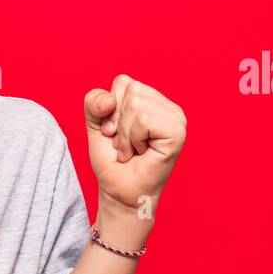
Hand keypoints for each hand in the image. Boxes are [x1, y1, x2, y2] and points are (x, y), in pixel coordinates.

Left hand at [84, 74, 186, 219]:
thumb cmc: (112, 162)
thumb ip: (94, 102)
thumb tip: (109, 99)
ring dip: (125, 134)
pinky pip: (144, 119)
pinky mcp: (178, 132)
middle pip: (130, 90)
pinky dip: (134, 139)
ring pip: (137, 104)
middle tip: (124, 144)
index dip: (109, 109)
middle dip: (118, 121)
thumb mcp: (95, 126)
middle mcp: (167, 106)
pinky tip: (140, 152)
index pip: (123, 82)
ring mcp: (176, 118)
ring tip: (131, 150)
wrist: (119, 191)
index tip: (113, 133)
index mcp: (151, 100)